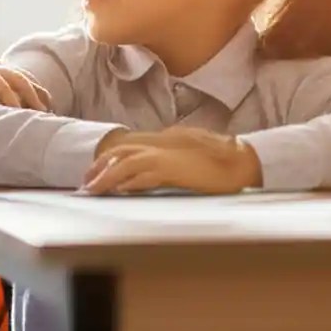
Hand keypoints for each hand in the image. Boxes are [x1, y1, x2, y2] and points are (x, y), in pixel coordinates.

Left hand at [0, 61, 52, 168]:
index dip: (4, 87)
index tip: (15, 108)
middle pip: (5, 72)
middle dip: (25, 89)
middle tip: (40, 112)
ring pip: (12, 78)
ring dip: (31, 91)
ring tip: (47, 110)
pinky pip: (11, 90)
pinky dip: (28, 96)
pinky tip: (43, 108)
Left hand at [82, 126, 262, 194]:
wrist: (244, 161)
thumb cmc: (222, 160)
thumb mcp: (190, 153)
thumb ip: (170, 157)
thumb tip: (155, 169)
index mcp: (165, 140)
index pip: (130, 147)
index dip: (110, 159)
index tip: (96, 171)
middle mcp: (161, 144)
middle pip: (121, 151)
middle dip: (100, 166)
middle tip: (86, 182)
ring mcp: (166, 156)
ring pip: (126, 162)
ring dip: (106, 176)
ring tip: (92, 190)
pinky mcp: (173, 170)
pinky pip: (144, 175)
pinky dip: (128, 182)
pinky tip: (117, 190)